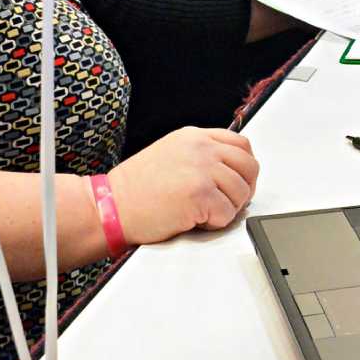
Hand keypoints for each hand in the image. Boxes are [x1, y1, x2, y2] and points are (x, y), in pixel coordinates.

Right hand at [108, 127, 259, 243]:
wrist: (110, 206)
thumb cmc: (134, 189)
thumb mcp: (170, 154)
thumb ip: (199, 155)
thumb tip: (228, 170)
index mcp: (194, 136)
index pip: (241, 145)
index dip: (245, 167)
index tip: (238, 181)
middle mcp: (201, 148)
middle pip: (249, 166)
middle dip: (244, 188)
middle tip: (229, 202)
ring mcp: (202, 170)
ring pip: (241, 191)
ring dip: (229, 208)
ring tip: (205, 213)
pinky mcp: (200, 194)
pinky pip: (227, 213)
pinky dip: (216, 222)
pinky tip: (197, 220)